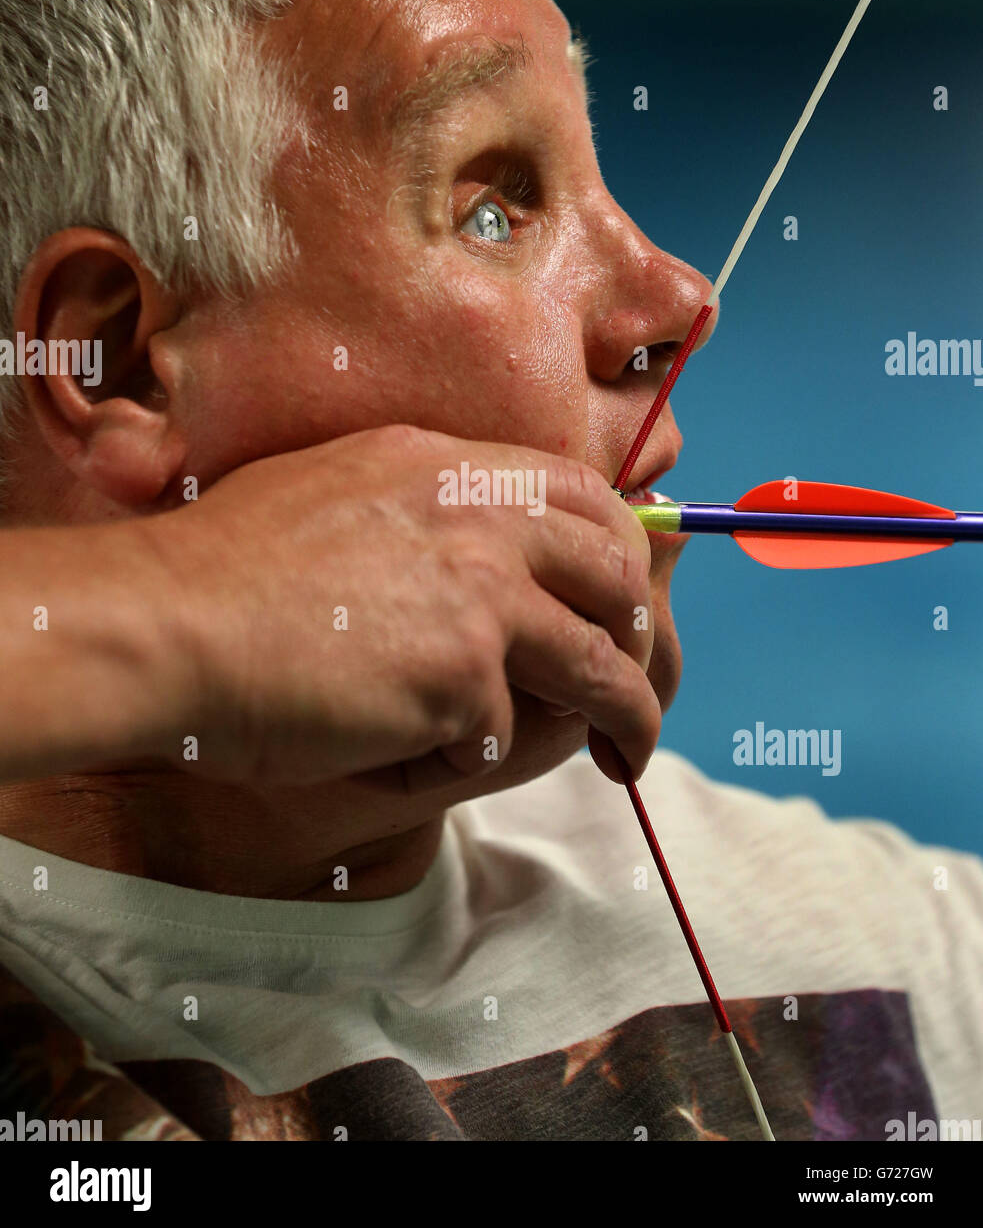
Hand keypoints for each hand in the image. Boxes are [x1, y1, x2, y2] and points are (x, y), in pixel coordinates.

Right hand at [145, 424, 660, 787]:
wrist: (166, 620)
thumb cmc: (222, 569)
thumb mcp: (335, 491)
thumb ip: (420, 509)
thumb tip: (476, 551)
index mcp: (448, 466)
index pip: (584, 493)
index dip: (618, 550)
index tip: (619, 597)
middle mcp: (481, 518)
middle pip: (618, 574)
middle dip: (641, 634)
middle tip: (633, 680)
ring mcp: (480, 595)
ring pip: (600, 667)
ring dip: (627, 720)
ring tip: (627, 760)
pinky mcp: (462, 676)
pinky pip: (495, 739)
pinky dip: (458, 762)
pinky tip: (397, 759)